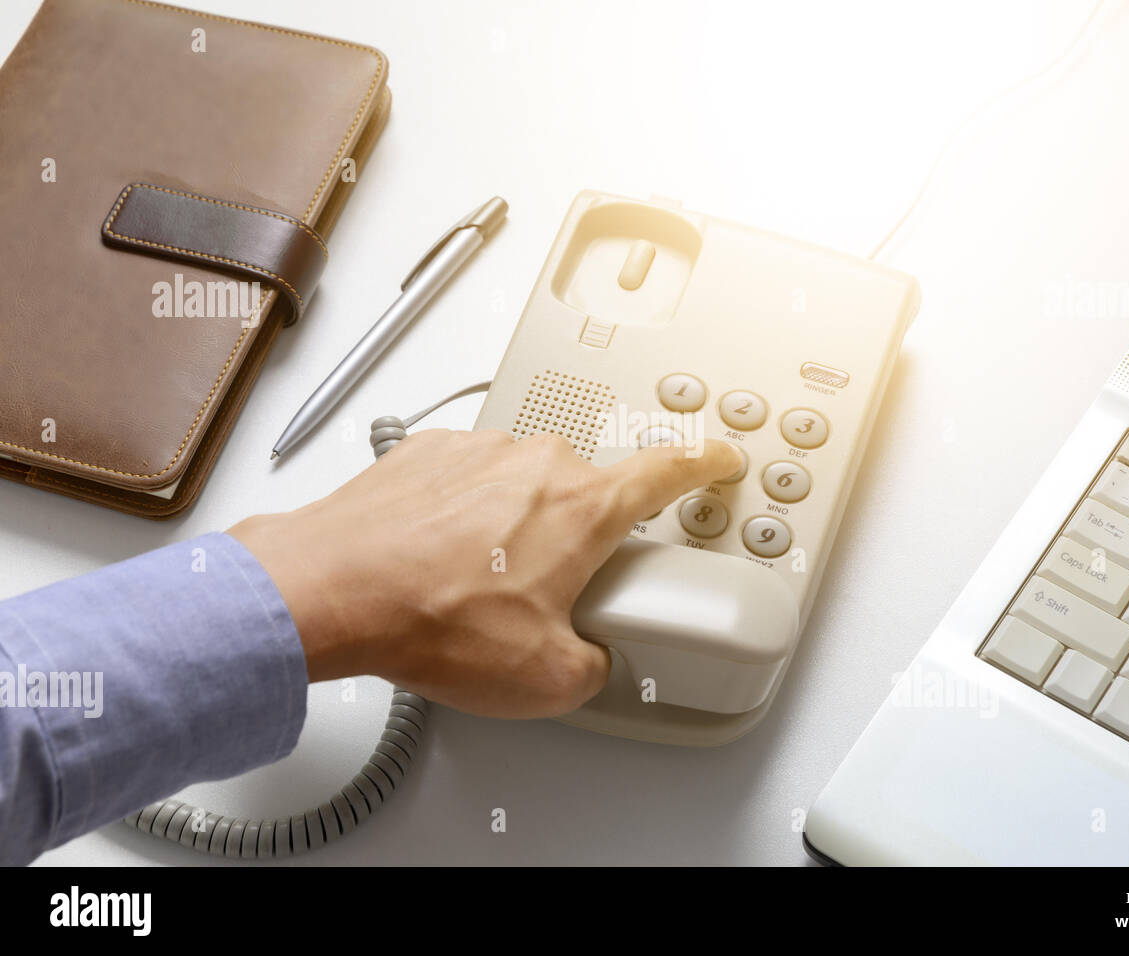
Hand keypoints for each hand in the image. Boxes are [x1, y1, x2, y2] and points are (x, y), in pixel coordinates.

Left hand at [229, 430, 741, 717]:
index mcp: (584, 506)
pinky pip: (465, 481)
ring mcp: (478, 451)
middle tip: (548, 589)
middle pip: (584, 493)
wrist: (331, 589)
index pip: (667, 470)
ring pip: (520, 487)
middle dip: (574, 538)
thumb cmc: (430, 619)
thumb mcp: (545, 678)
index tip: (717, 457)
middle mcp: (536, 462)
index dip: (702, 465)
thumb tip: (589, 658)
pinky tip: (434, 562)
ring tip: (475, 585)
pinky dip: (459, 516)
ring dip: (510, 529)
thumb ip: (595, 664)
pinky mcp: (425, 453)